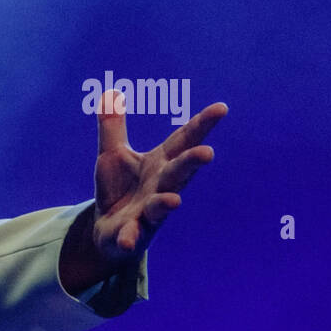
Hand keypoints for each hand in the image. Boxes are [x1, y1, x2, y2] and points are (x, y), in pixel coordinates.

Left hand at [59, 89, 225, 294]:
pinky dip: (131, 237)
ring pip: (162, 206)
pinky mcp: (132, 234)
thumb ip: (113, 127)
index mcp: (160, 164)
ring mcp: (149, 212)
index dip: (201, 125)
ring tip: (174, 201)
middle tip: (207, 152)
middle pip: (179, 172)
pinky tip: (128, 239)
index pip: (183, 141)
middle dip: (191, 163)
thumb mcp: (112, 155)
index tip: (221, 108)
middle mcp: (161, 187)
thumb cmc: (119, 189)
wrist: (108, 232)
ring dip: (167, 203)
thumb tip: (109, 92)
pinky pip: (133, 235)